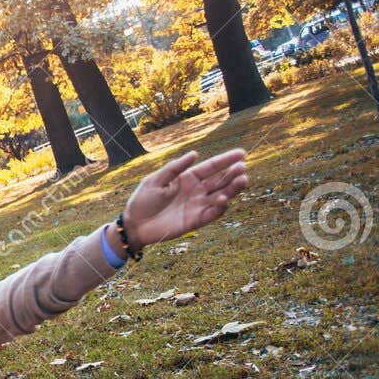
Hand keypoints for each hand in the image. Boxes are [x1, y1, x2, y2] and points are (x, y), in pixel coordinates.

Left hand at [121, 148, 248, 248]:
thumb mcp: (155, 180)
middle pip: (220, 181)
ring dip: (233, 189)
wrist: (135, 225)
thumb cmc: (143, 200)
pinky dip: (220, 207)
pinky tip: (223, 198)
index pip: (211, 167)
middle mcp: (196, 191)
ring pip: (221, 195)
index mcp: (187, 178)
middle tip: (243, 167)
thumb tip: (195, 153)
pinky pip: (212, 213)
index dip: (226, 160)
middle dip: (233, 173)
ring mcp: (197, 206)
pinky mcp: (196, 221)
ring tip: (242, 180)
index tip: (242, 153)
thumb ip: (175, 168)